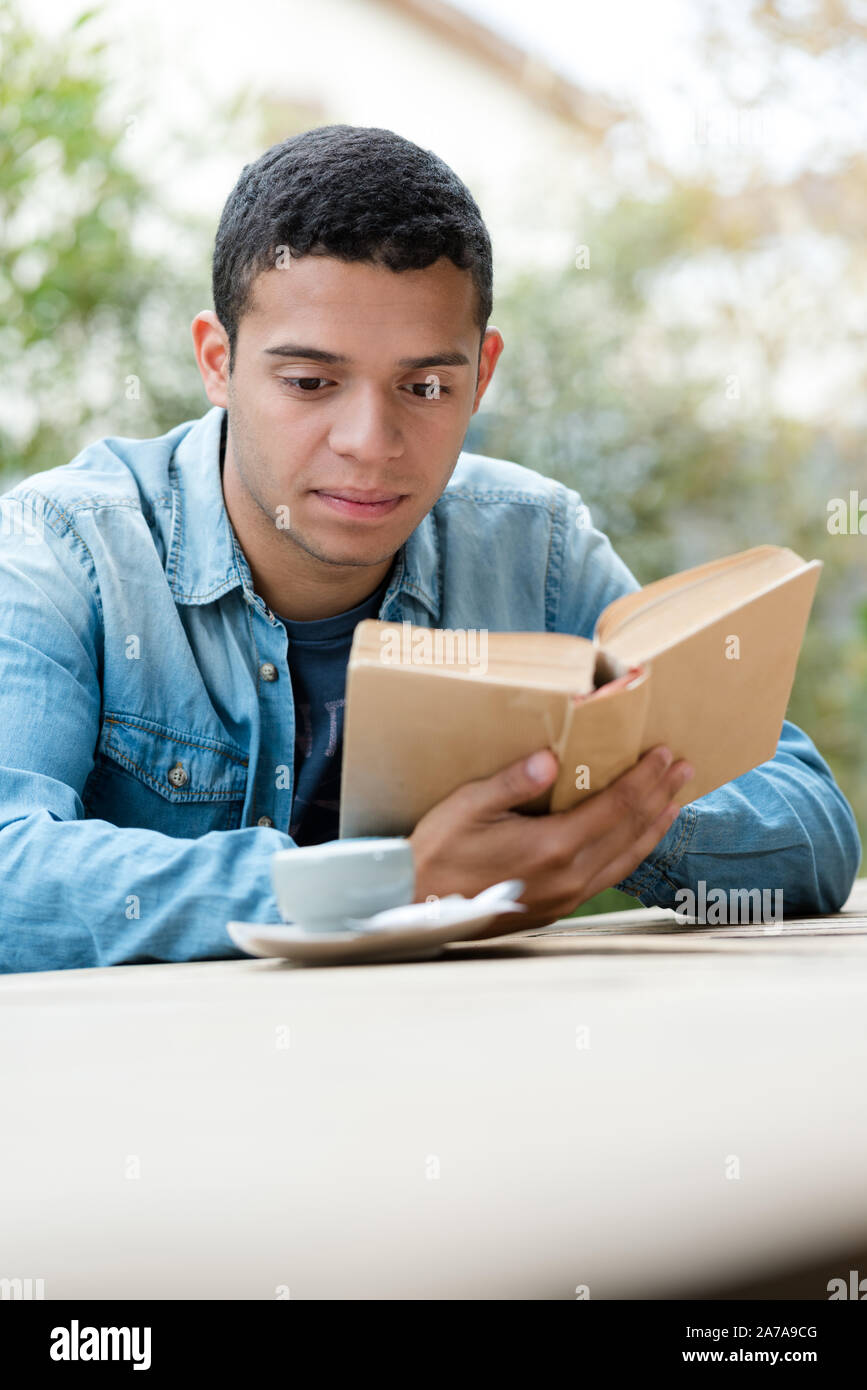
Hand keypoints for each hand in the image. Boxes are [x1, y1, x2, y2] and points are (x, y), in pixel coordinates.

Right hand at [408, 745, 693, 930]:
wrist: (416, 906)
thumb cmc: (437, 852)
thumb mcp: (468, 806)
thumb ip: (514, 782)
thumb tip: (551, 760)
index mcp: (552, 847)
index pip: (616, 806)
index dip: (644, 778)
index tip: (664, 754)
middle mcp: (569, 877)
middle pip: (631, 831)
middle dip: (660, 796)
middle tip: (683, 768)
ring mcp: (566, 896)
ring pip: (627, 858)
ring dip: (654, 825)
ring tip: (674, 801)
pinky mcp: (558, 907)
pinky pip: (609, 876)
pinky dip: (632, 851)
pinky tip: (636, 838)